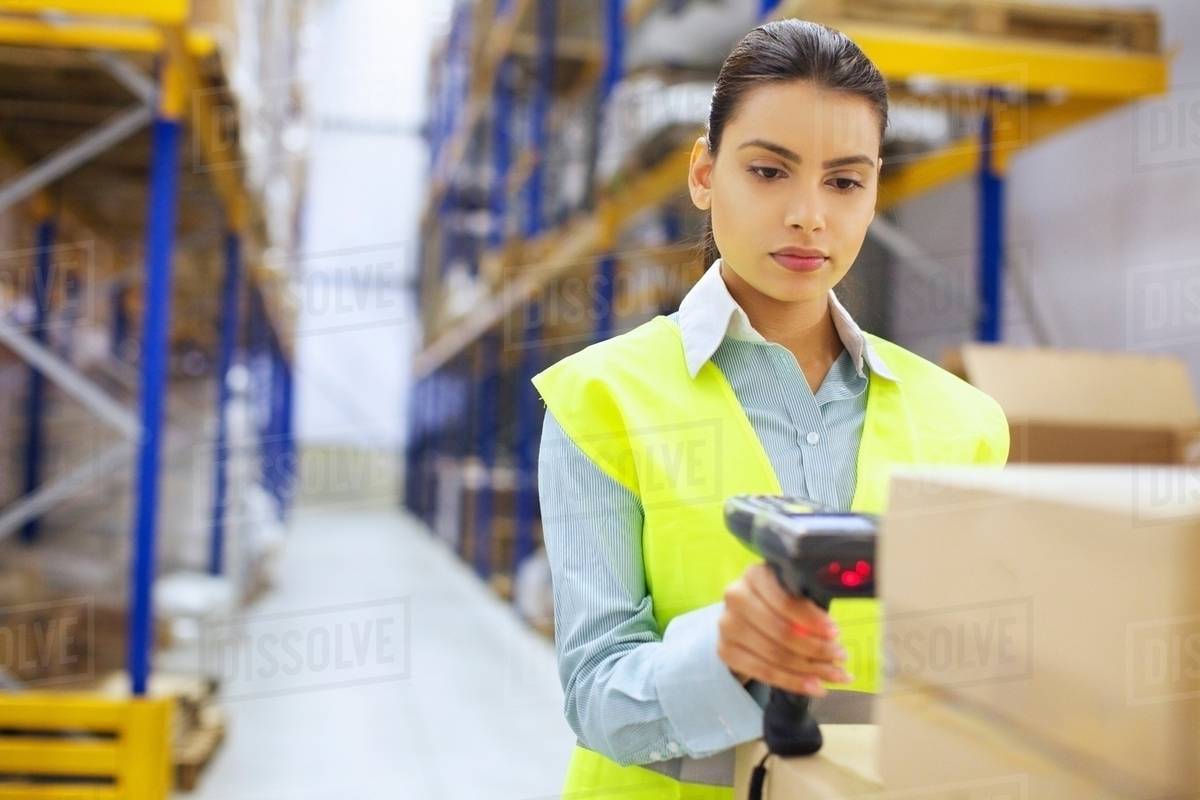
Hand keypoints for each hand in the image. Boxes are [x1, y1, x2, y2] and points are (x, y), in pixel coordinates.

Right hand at [717, 563, 851, 696]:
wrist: (745, 616)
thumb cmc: (776, 601)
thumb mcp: (792, 593)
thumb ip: (808, 606)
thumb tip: (833, 634)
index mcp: (755, 575)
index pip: (786, 601)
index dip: (812, 620)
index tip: (835, 633)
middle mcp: (736, 597)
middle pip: (781, 631)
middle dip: (816, 649)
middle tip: (841, 658)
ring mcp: (727, 626)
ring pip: (775, 655)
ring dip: (810, 669)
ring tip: (834, 675)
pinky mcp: (725, 651)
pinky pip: (763, 672)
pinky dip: (793, 682)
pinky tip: (813, 686)